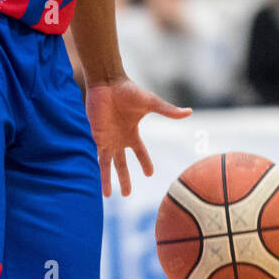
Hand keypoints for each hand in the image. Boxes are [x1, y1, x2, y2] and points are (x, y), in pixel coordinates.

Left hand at [86, 77, 190, 196]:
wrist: (107, 82)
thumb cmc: (128, 90)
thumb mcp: (151, 103)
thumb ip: (168, 111)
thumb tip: (189, 112)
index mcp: (132, 133)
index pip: (140, 153)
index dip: (145, 163)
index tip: (149, 174)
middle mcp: (118, 139)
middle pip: (121, 164)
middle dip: (124, 179)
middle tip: (126, 195)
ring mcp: (106, 139)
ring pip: (106, 164)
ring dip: (106, 180)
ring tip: (106, 196)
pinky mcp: (94, 136)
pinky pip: (93, 155)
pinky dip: (91, 167)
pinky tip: (89, 179)